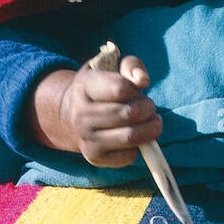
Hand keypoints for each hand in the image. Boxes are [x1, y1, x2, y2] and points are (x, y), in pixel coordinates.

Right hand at [26, 55, 162, 167]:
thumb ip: (132, 66)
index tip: (137, 89)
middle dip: (148, 108)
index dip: (136, 89)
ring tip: (152, 121)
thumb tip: (143, 81)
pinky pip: (129, 156)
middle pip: (129, 114)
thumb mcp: (111, 67)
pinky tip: (136, 135)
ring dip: (150, 128)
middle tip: (149, 106)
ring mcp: (86, 138)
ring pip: (131, 137)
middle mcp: (81, 114)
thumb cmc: (101, 88)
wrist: (72, 115)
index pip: (120, 89)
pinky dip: (140, 146)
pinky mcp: (94, 157)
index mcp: (84, 86)